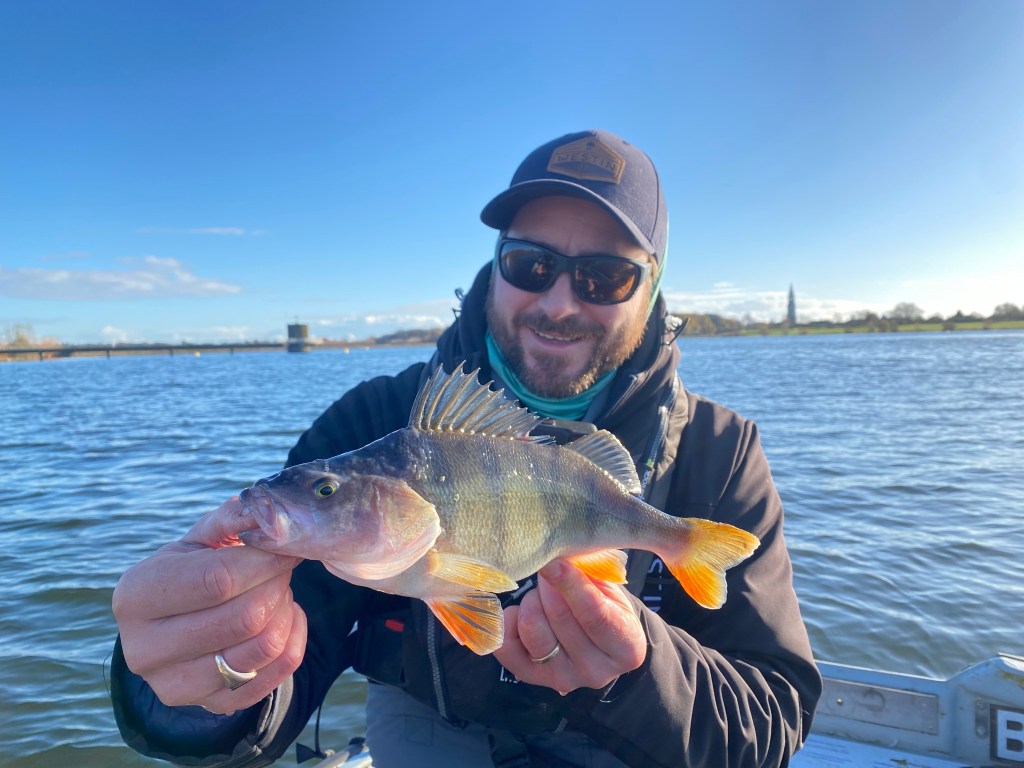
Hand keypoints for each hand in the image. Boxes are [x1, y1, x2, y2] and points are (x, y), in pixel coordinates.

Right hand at [111, 497, 305, 713]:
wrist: (177, 624)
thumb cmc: (192, 570)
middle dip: (277, 585)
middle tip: (281, 569)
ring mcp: (176, 686)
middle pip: (244, 617)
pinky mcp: (211, 706)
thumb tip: (267, 509)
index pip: (218, 579)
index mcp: (136, 595)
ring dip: (286, 611)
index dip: (264, 561)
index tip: (283, 547)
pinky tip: (284, 618)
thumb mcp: (202, 537)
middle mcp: (144, 649)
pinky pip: (278, 674)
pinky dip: (294, 638)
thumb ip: (233, 518)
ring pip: (263, 648)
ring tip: (279, 591)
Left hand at [493, 558, 645, 694]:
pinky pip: (506, 644)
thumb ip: (589, 575)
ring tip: (541, 595)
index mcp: (626, 648)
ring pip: (532, 628)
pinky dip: (510, 620)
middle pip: (559, 616)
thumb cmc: (606, 605)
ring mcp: (562, 678)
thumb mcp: (609, 588)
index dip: (571, 584)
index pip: (594, 614)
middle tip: (550, 571)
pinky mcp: (530, 677)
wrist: (599, 640)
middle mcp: (596, 671)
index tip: (554, 562)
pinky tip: (522, 612)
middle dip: (549, 586)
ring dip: (532, 601)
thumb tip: (556, 557)